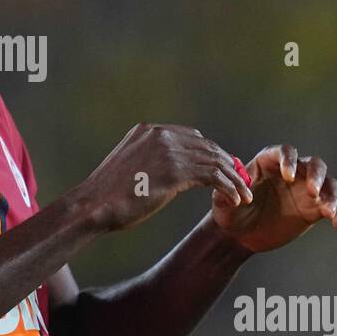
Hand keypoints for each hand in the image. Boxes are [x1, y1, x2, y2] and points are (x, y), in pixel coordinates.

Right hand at [70, 123, 252, 231]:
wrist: (92, 205)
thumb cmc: (105, 196)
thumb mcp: (127, 166)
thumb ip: (147, 161)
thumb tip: (163, 173)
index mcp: (148, 130)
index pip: (192, 137)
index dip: (212, 152)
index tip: (224, 167)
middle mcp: (160, 134)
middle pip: (206, 146)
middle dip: (227, 164)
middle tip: (241, 180)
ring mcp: (168, 150)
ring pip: (214, 161)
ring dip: (233, 179)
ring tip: (244, 194)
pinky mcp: (175, 170)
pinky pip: (213, 177)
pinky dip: (228, 187)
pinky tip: (236, 199)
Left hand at [211, 144, 336, 252]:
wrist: (240, 236)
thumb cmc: (230, 214)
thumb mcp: (222, 205)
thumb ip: (226, 195)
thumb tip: (237, 192)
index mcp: (269, 163)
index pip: (285, 152)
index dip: (288, 160)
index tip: (287, 176)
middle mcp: (291, 173)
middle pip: (313, 164)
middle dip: (316, 175)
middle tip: (312, 191)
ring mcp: (305, 190)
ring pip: (329, 184)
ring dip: (332, 195)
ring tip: (328, 211)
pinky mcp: (314, 209)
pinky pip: (334, 207)